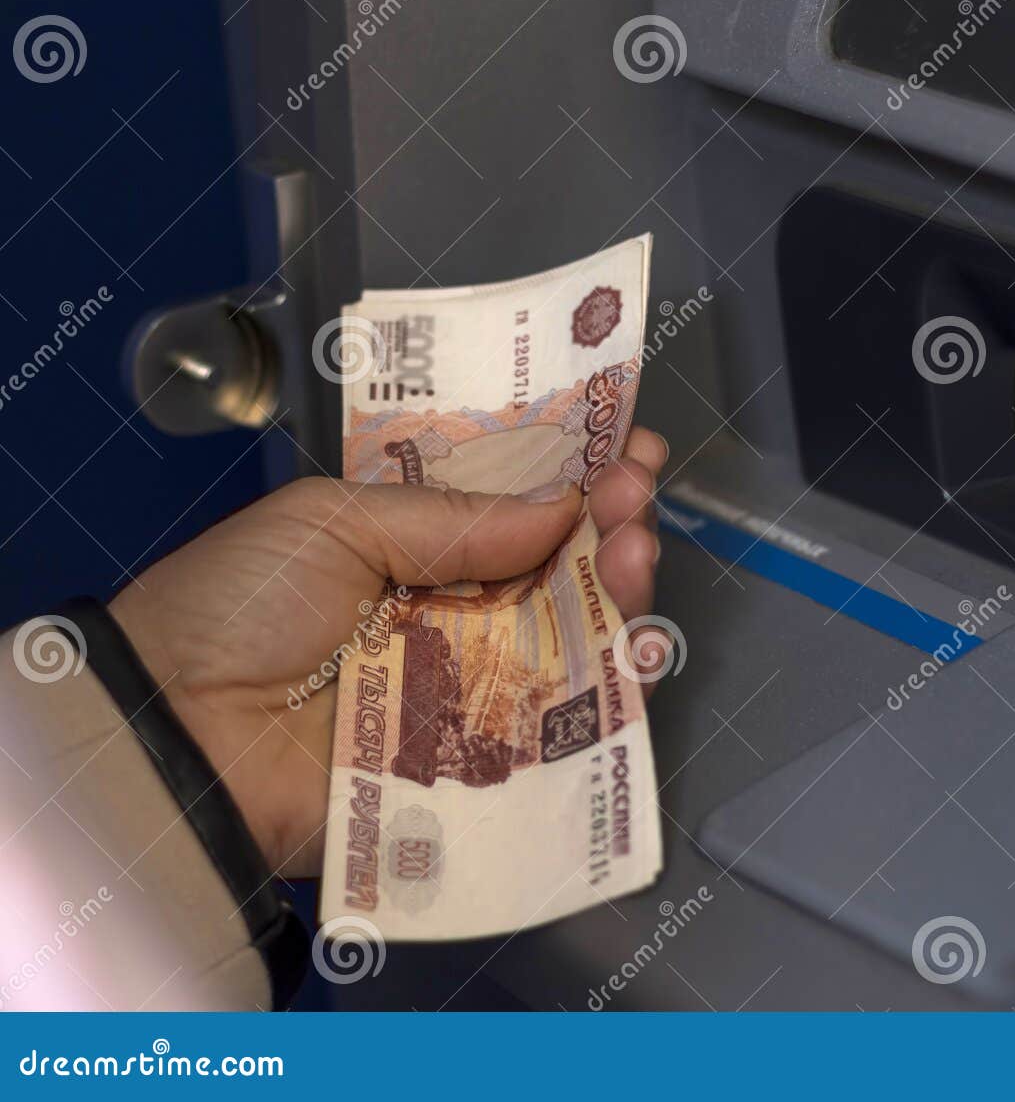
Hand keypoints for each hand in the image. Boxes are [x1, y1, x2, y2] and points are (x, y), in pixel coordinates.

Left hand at [107, 428, 668, 878]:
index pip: (516, 513)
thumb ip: (454, 519)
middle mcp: (453, 623)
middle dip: (613, 528)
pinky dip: (611, 695)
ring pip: (573, 649)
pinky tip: (637, 642)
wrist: (173, 733)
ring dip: (622, 595)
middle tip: (638, 491)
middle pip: (561, 578)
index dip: (577, 481)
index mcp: (415, 555)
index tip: (627, 446)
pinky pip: (558, 736)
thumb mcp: (334, 521)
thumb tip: (563, 509)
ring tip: (636, 548)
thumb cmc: (235, 607)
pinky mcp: (475, 771)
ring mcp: (470, 697)